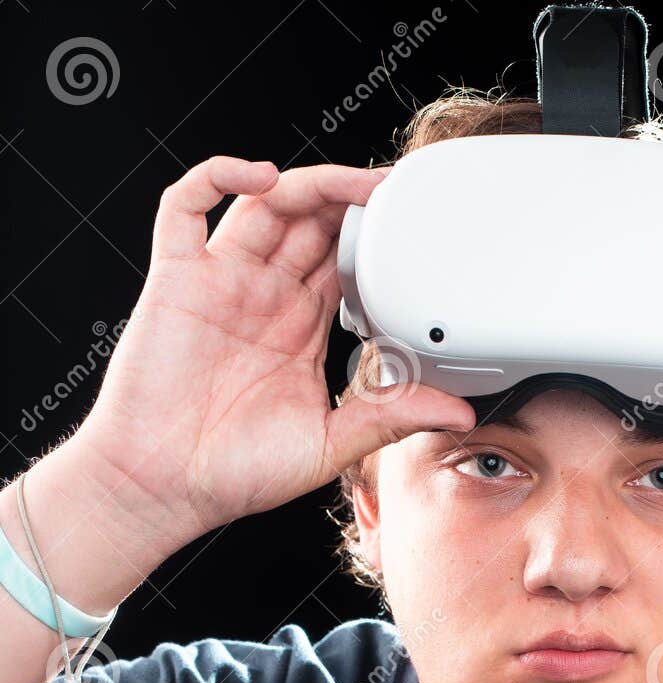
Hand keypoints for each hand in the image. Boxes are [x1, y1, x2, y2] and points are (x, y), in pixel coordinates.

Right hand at [74, 156, 475, 549]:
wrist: (164, 489)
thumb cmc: (233, 473)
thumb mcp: (330, 445)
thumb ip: (390, 418)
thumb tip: (459, 414)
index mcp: (298, 330)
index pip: (342, 263)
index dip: (372, 239)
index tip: (412, 226)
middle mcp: (261, 298)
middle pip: (309, 223)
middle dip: (350, 201)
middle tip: (394, 190)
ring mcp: (219, 282)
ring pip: (265, 204)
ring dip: (308, 185)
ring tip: (353, 183)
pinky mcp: (176, 278)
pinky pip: (186, 205)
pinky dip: (218, 175)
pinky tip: (261, 177)